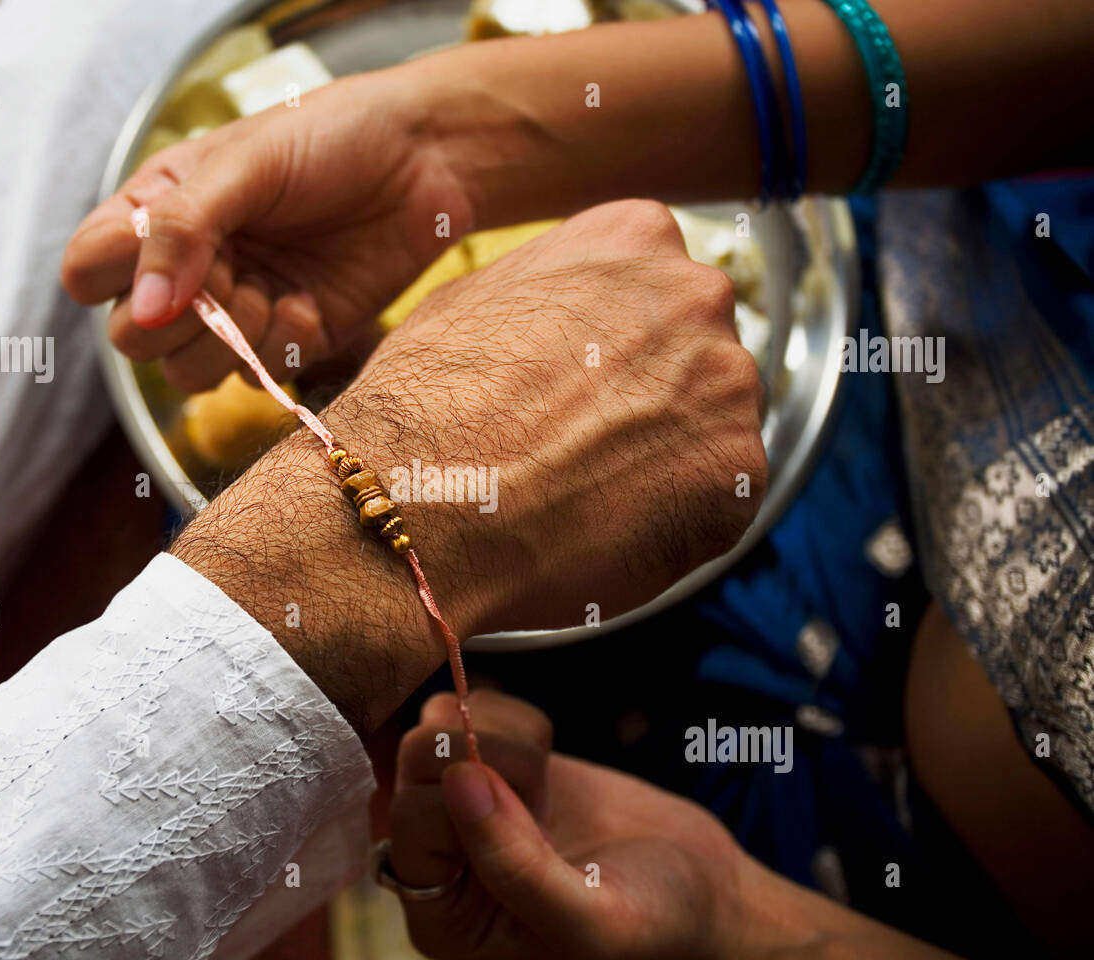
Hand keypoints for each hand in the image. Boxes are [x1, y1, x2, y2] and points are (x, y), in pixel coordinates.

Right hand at [59, 68, 475, 392]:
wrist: (424, 162)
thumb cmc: (332, 140)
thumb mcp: (247, 164)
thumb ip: (185, 229)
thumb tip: (141, 311)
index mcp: (156, 212)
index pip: (87, 271)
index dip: (116, 278)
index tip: (173, 255)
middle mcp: (186, 269)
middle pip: (131, 339)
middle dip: (178, 319)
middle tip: (233, 276)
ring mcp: (236, 311)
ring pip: (187, 375)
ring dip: (230, 341)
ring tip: (275, 291)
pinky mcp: (288, 342)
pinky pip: (256, 378)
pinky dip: (283, 347)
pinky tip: (311, 303)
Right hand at [173, 200, 764, 728]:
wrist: (417, 504)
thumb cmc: (425, 408)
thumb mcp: (478, 300)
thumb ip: (557, 295)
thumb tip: (575, 322)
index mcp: (635, 236)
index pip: (661, 289)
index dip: (622, 351)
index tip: (589, 388)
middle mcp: (697, 291)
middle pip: (699, 353)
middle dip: (656, 400)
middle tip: (589, 448)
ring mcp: (728, 381)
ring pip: (716, 426)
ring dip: (671, 459)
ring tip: (592, 494)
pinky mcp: (738, 468)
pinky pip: (723, 497)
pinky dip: (681, 521)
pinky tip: (613, 528)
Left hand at [389, 689, 749, 959]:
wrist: (700, 887)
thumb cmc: (652, 922)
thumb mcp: (589, 917)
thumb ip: (515, 866)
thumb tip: (457, 780)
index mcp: (441, 917)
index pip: (411, 820)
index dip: (468, 793)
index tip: (536, 806)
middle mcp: (435, 859)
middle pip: (416, 760)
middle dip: (488, 755)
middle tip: (543, 788)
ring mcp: (458, 803)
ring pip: (437, 723)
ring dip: (501, 733)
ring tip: (547, 778)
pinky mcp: (486, 761)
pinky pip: (464, 707)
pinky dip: (509, 713)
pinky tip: (544, 752)